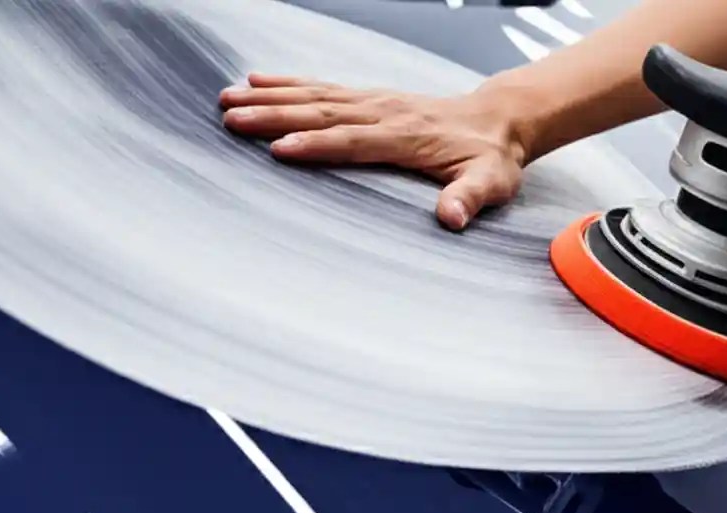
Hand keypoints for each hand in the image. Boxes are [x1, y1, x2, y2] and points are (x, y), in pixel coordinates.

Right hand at [218, 73, 531, 229]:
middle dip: (275, 115)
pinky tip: (257, 82)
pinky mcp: (369, 97)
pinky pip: (323, 88)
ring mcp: (374, 101)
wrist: (499, 120)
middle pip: (322, 113)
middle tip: (231, 118)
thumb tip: (451, 218)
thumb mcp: (491, 183)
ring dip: (271, 97)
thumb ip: (471, 198)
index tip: (279, 148)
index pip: (354, 141)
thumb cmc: (492, 159)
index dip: (318, 145)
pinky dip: (288, 84)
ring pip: (315, 96)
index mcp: (406, 136)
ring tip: (227, 99)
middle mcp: (384, 113)